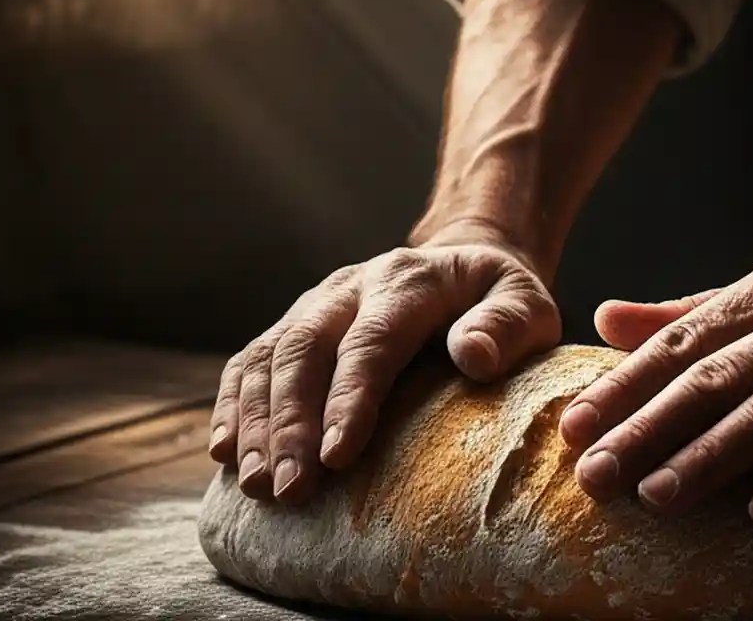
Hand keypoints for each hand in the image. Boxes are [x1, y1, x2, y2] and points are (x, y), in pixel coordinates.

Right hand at [208, 236, 559, 504]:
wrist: (462, 262)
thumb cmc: (499, 301)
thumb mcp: (527, 306)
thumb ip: (506, 326)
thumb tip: (473, 355)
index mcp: (409, 281)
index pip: (372, 340)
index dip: (350, 397)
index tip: (337, 456)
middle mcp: (352, 287)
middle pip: (307, 349)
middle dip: (292, 423)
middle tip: (289, 489)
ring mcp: (316, 303)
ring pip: (270, 356)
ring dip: (256, 422)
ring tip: (256, 485)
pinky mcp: (296, 323)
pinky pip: (250, 360)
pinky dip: (232, 405)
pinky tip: (225, 452)